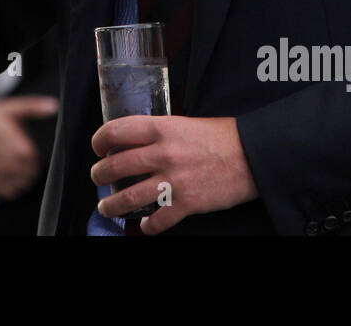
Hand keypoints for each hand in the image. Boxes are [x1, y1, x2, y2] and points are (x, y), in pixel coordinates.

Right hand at [0, 95, 58, 210]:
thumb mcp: (10, 108)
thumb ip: (34, 108)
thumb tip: (53, 106)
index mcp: (20, 151)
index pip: (36, 169)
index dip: (32, 163)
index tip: (26, 156)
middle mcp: (7, 169)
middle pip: (24, 184)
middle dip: (21, 174)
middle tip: (14, 162)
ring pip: (9, 193)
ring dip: (8, 185)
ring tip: (3, 172)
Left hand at [90, 115, 257, 234]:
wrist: (252, 155)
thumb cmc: (222, 137)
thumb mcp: (185, 123)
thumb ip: (160, 132)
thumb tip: (137, 142)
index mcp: (161, 129)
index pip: (115, 131)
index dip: (99, 140)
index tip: (98, 148)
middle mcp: (162, 153)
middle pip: (114, 166)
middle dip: (98, 175)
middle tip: (98, 178)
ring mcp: (172, 180)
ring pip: (127, 197)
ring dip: (110, 205)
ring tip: (106, 208)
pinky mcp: (186, 203)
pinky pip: (157, 221)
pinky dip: (147, 227)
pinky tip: (146, 226)